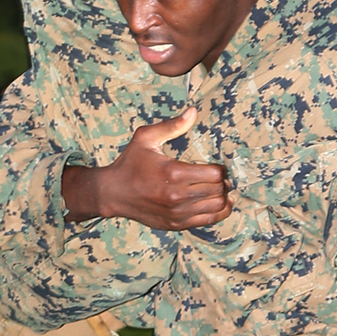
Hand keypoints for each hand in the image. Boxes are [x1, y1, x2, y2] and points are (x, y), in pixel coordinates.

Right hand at [61, 110, 231, 229]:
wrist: (112, 193)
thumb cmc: (130, 163)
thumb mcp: (145, 138)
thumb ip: (172, 126)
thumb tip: (194, 111)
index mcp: (173, 172)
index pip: (215, 175)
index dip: (221, 169)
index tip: (217, 166)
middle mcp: (177, 195)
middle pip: (218, 191)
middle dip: (223, 183)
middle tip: (220, 178)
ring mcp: (177, 212)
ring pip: (217, 208)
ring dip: (222, 198)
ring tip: (218, 190)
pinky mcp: (176, 224)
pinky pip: (207, 220)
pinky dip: (216, 212)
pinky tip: (215, 203)